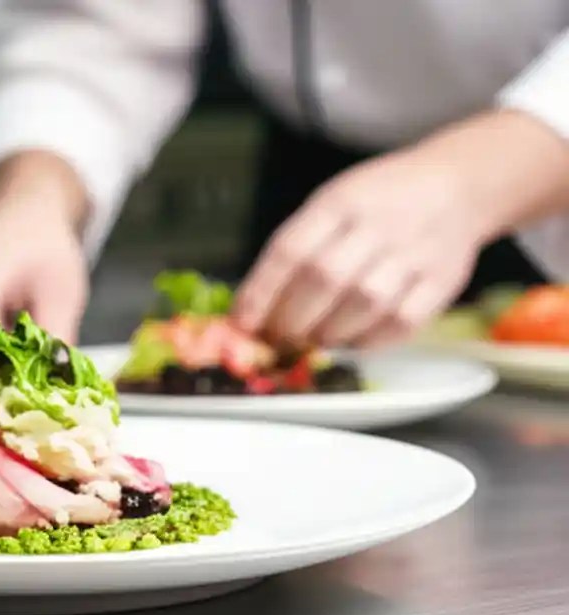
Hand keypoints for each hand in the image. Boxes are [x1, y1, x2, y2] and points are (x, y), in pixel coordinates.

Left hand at [233, 109, 568, 347]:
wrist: (457, 186)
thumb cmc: (378, 202)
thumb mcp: (332, 203)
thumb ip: (298, 247)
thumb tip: (253, 306)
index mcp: (341, 202)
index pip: (291, 249)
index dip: (261, 291)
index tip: (242, 322)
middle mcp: (378, 225)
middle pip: (325, 279)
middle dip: (291, 319)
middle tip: (276, 339)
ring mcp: (414, 253)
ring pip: (364, 304)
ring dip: (328, 333)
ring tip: (312, 340)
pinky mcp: (443, 282)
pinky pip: (401, 322)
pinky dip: (369, 341)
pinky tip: (351, 342)